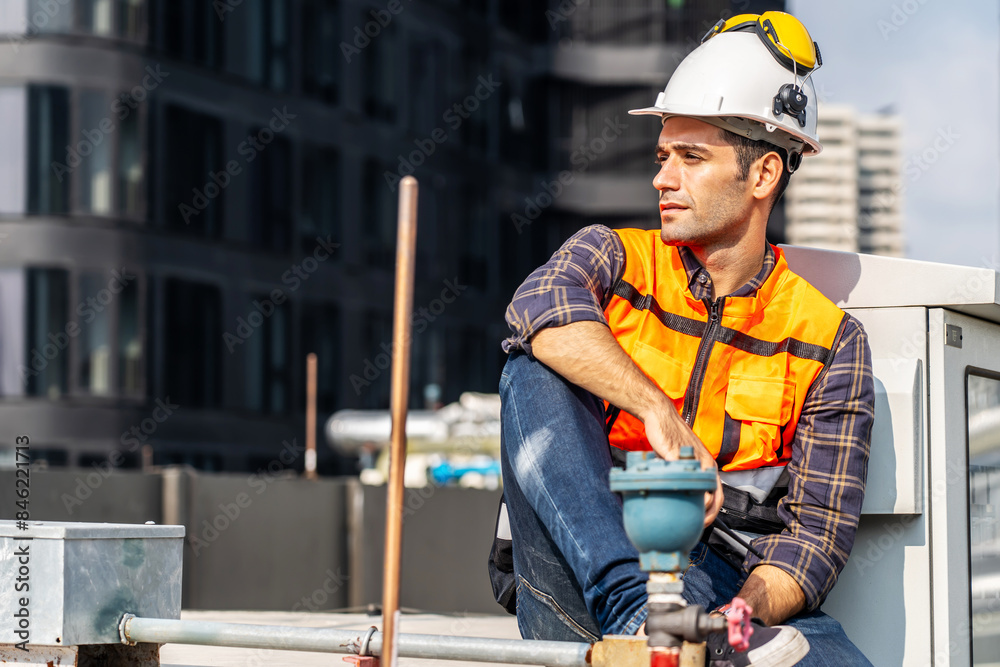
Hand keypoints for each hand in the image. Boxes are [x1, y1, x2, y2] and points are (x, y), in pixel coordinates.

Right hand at [641, 407, 722, 527]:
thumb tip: (680, 495)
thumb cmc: (670, 438)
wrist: (660, 416)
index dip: (713, 512)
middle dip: (708, 515)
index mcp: (708, 464)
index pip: (719, 494)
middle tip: (697, 526)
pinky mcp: (677, 455)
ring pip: (701, 489)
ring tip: (685, 517)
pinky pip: (680, 478)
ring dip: (696, 506)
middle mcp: (705, 463)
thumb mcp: (682, 460)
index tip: (702, 523)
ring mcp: (692, 460)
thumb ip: (685, 475)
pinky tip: (671, 499)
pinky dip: (678, 491)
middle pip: (715, 495)